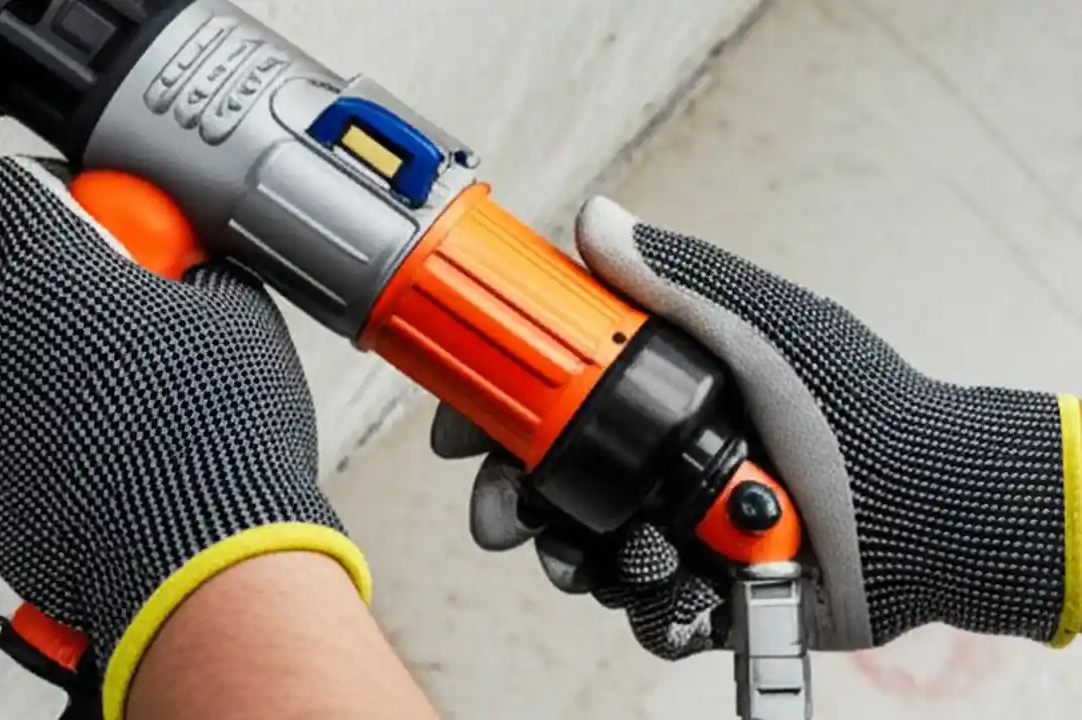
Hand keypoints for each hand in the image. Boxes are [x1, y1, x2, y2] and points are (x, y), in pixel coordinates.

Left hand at [0, 157, 369, 717]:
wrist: (201, 558)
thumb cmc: (218, 430)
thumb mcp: (239, 312)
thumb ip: (194, 268)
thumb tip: (187, 265)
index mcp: (51, 274)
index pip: (8, 191)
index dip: (62, 197)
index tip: (107, 223)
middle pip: (27, 286)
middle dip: (87, 298)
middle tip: (158, 332)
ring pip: (25, 366)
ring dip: (78, 373)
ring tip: (153, 414)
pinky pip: (25, 439)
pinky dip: (68, 443)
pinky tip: (129, 465)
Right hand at [434, 197, 1076, 657]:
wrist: (930, 515)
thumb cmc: (859, 410)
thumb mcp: (764, 327)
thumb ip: (679, 280)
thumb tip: (595, 218)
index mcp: (662, 396)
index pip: (552, 400)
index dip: (498, 414)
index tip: (461, 430)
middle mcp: (660, 463)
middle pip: (549, 485)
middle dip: (514, 506)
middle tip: (502, 517)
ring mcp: (679, 529)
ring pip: (584, 554)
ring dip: (584, 565)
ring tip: (626, 560)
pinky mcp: (704, 591)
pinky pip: (643, 609)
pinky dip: (649, 611)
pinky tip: (678, 595)